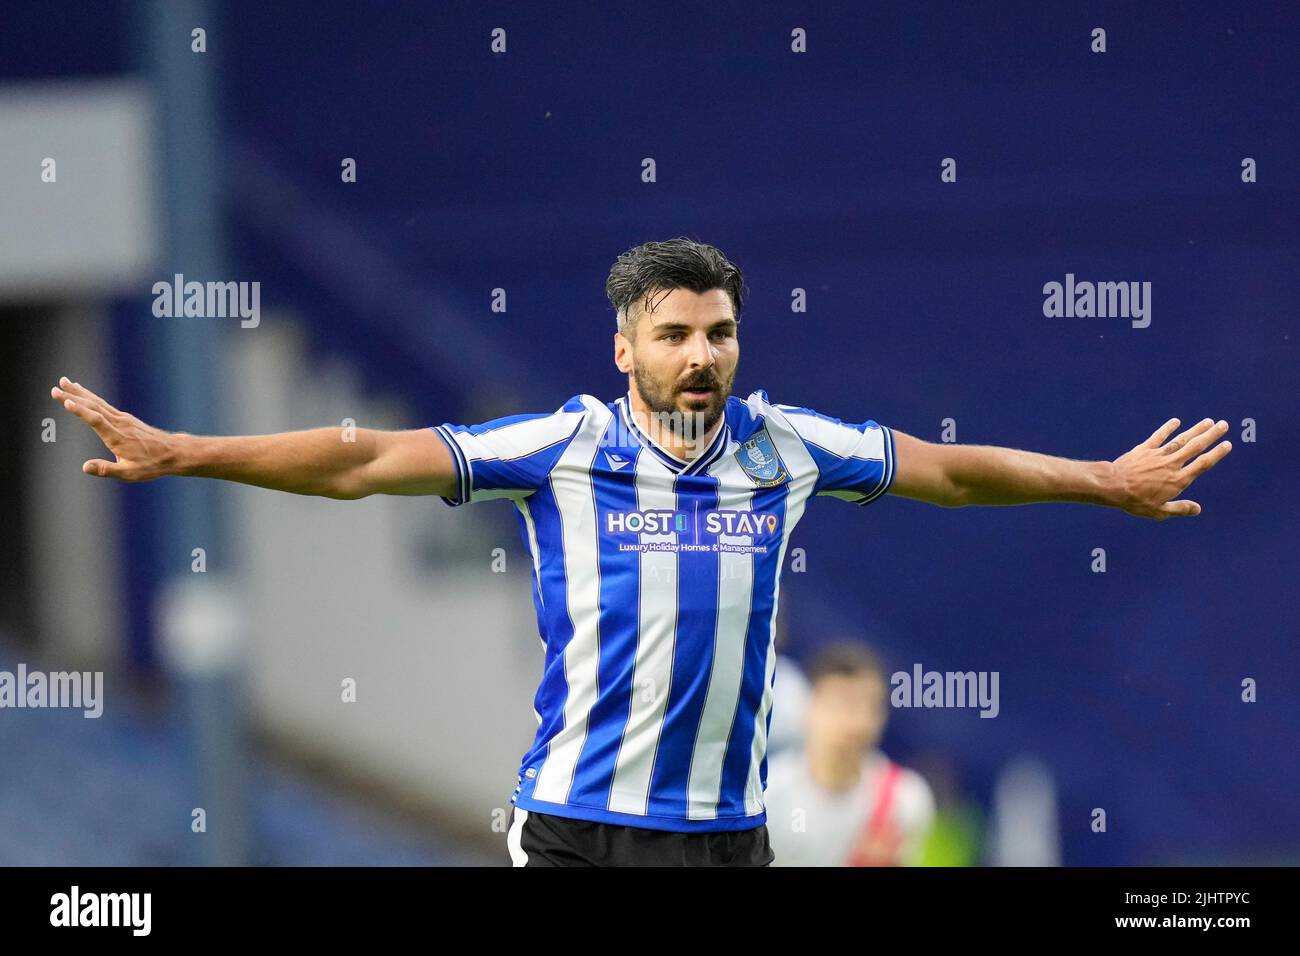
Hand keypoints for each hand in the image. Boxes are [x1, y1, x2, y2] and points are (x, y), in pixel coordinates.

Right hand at [50, 376, 180, 480]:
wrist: (173, 452)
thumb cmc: (152, 465)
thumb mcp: (130, 473)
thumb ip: (107, 469)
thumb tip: (85, 467)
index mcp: (118, 437)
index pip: (96, 421)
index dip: (81, 411)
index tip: (66, 401)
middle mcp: (119, 424)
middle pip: (93, 407)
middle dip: (74, 397)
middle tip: (55, 388)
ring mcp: (123, 419)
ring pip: (98, 403)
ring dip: (80, 392)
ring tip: (64, 382)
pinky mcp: (125, 418)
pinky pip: (104, 405)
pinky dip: (91, 397)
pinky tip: (83, 393)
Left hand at [1111, 418, 1232, 519]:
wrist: (1112, 486)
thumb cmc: (1135, 501)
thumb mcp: (1159, 511)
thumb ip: (1179, 509)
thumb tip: (1198, 509)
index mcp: (1178, 480)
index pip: (1202, 464)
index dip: (1216, 453)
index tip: (1227, 444)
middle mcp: (1171, 464)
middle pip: (1196, 447)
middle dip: (1211, 435)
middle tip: (1224, 424)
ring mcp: (1158, 455)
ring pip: (1181, 439)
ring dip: (1195, 429)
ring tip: (1208, 421)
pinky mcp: (1144, 449)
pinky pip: (1158, 436)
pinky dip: (1168, 428)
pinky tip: (1176, 421)